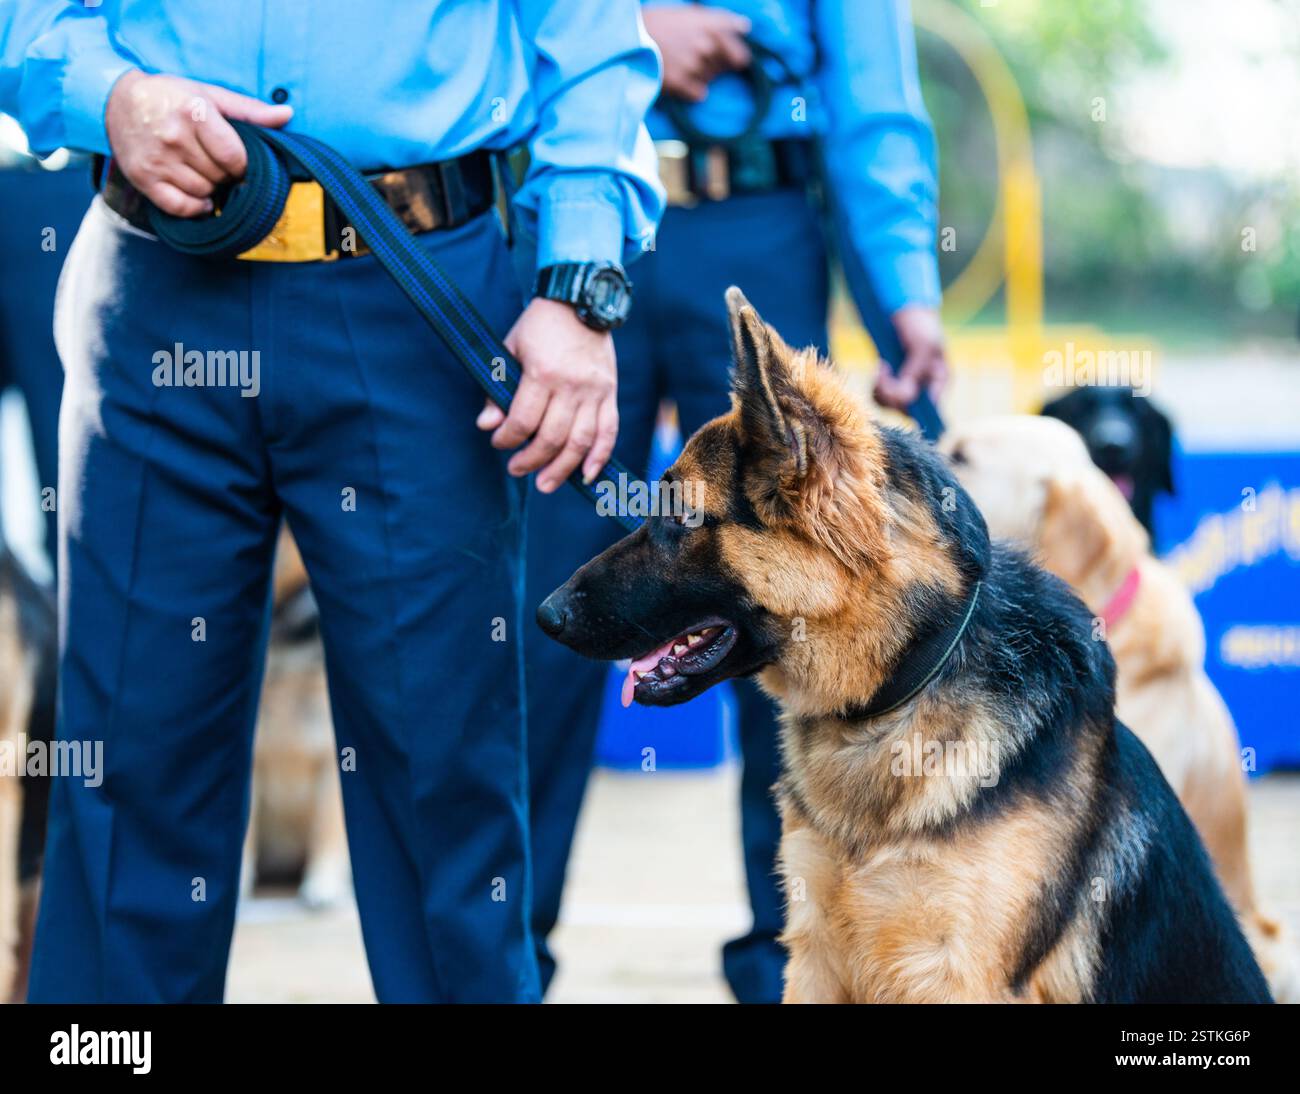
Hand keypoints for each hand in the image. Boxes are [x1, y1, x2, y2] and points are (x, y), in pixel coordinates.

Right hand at [105, 69, 292, 216]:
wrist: (116, 100)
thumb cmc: (171, 97)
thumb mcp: (209, 94)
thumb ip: (249, 110)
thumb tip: (286, 115)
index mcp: (193, 112)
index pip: (235, 157)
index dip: (244, 165)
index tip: (240, 162)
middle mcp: (173, 137)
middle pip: (220, 176)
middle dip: (226, 174)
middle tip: (217, 163)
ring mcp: (157, 160)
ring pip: (203, 192)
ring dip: (210, 188)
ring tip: (202, 170)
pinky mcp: (143, 178)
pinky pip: (180, 207)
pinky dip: (194, 206)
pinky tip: (196, 195)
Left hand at [475, 298, 618, 492]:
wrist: (580, 301)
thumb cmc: (539, 326)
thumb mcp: (510, 349)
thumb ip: (497, 390)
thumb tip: (487, 425)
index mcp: (542, 373)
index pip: (523, 421)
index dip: (507, 439)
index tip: (499, 442)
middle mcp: (571, 386)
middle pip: (552, 438)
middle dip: (531, 460)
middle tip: (516, 469)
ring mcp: (594, 391)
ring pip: (581, 442)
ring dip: (562, 468)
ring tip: (545, 484)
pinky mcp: (610, 394)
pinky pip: (608, 432)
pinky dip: (599, 457)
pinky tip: (587, 476)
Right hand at [643, 5, 751, 101]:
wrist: (629, 38)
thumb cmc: (658, 22)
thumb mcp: (688, 13)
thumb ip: (718, 19)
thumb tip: (745, 26)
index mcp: (710, 24)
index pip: (739, 40)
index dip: (738, 51)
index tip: (735, 57)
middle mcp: (706, 45)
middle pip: (727, 63)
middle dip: (718, 62)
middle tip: (698, 57)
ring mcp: (695, 65)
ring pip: (712, 78)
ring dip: (703, 74)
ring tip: (683, 64)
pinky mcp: (682, 83)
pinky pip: (700, 94)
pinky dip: (693, 90)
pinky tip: (680, 78)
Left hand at [874, 305, 948, 409]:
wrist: (903, 311)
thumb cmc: (920, 325)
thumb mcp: (922, 344)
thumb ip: (916, 371)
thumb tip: (905, 397)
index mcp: (940, 381)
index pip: (930, 408)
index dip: (914, 406)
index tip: (900, 394)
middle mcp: (924, 388)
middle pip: (907, 409)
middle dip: (892, 395)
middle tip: (883, 373)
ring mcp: (907, 386)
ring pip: (891, 405)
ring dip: (882, 389)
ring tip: (882, 367)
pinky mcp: (891, 383)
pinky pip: (880, 396)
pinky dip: (876, 385)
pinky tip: (880, 366)